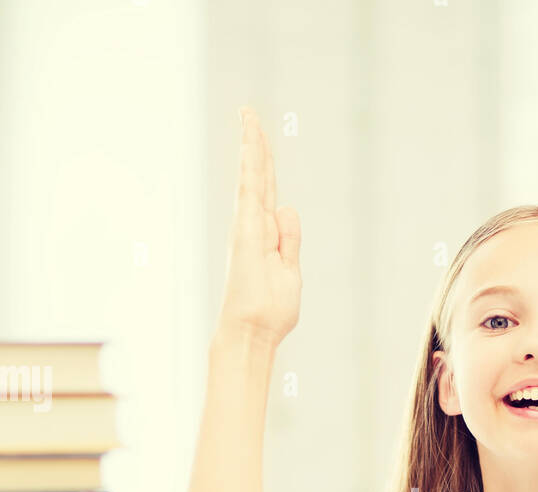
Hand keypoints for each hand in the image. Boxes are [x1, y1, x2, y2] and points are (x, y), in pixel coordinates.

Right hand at [214, 106, 301, 348]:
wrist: (253, 332)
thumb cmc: (270, 310)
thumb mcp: (291, 270)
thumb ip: (289, 239)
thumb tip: (287, 207)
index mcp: (266, 234)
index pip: (268, 192)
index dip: (266, 165)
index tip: (261, 137)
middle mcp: (253, 226)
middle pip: (258, 178)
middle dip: (255, 145)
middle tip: (249, 113)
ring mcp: (248, 227)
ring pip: (252, 178)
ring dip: (250, 146)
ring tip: (249, 116)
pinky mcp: (246, 232)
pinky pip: (249, 192)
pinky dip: (250, 167)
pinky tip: (249, 144)